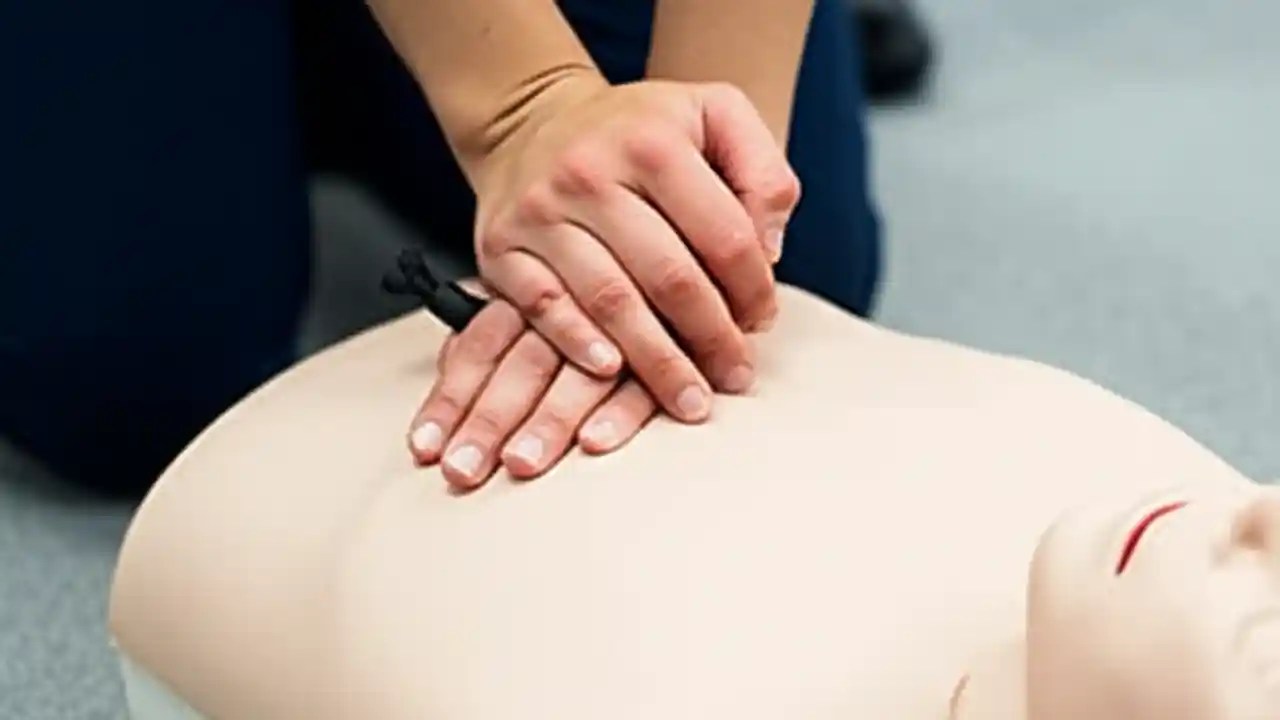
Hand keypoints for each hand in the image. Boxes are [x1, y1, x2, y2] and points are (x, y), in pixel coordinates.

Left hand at [407, 299, 657, 489]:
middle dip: (489, 420)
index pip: (481, 347)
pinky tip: (594, 441)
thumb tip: (447, 374)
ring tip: (520, 464)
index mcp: (534, 295)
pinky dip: (619, 412)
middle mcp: (573, 311)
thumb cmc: (601, 304)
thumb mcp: (541, 302)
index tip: (425, 448)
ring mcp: (626, 332)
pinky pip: (644, 384)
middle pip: (523, 365)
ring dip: (548, 420)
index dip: (450, 398)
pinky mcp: (678, 351)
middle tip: (463, 469)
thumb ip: (495, 334)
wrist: (688, 267)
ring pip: (580, 376)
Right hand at [472, 74, 798, 423]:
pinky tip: (610, 371)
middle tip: (734, 375)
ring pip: (610, 301)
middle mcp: (590, 174)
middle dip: (711, 338)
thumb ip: (763, 173)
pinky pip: (543, 308)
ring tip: (689, 398)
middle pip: (669, 276)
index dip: (752, 290)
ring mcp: (540, 212)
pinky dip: (578, 344)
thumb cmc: (636, 130)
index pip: (723, 235)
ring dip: (656, 361)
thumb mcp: (715, 115)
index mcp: (653, 143)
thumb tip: (769, 250)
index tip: (762, 322)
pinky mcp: (501, 247)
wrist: (530, 119)